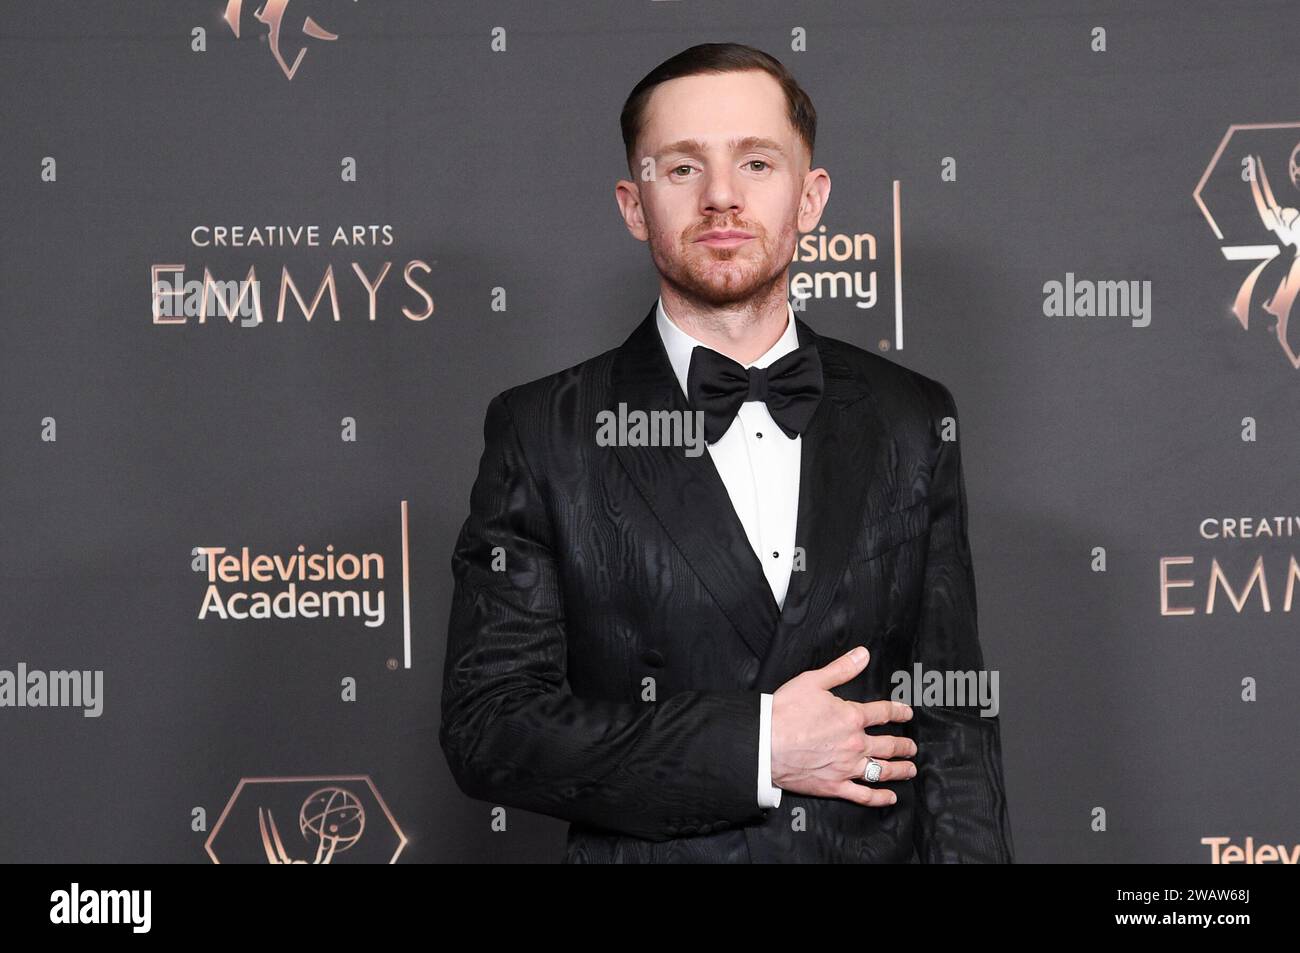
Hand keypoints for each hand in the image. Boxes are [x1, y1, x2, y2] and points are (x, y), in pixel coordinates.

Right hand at [770, 645, 915, 806]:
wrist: (765, 743)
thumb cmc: (785, 711)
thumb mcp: (813, 681)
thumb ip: (841, 669)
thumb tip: (863, 654)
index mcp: (851, 717)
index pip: (883, 713)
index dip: (898, 711)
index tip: (906, 713)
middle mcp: (855, 744)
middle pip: (888, 745)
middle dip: (904, 745)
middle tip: (912, 747)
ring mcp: (846, 768)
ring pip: (882, 770)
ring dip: (900, 770)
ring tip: (910, 770)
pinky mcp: (834, 786)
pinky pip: (863, 795)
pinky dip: (880, 798)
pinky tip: (890, 797)